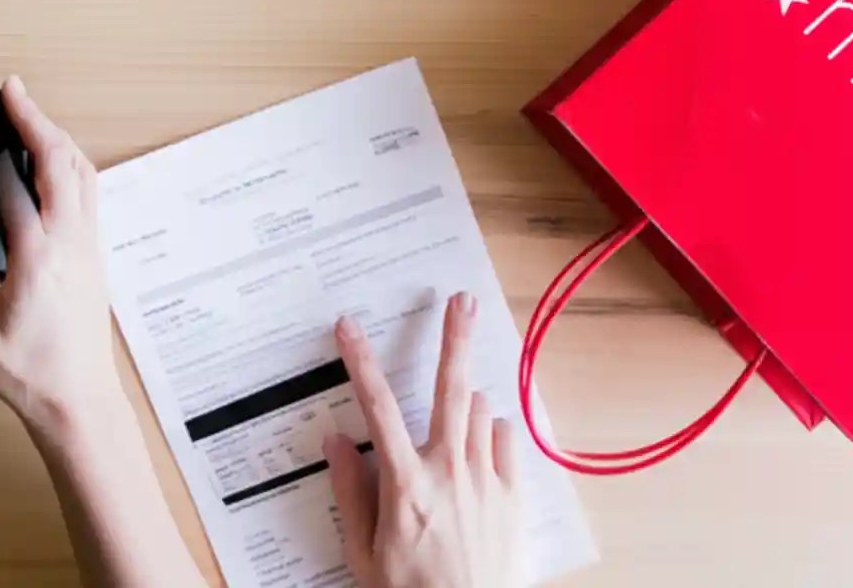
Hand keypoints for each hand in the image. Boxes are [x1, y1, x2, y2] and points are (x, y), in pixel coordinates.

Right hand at [0, 76, 119, 435]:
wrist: (80, 402)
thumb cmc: (29, 375)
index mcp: (40, 262)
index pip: (16, 192)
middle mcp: (74, 247)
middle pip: (64, 167)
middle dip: (39, 122)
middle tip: (12, 91)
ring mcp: (91, 249)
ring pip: (85, 177)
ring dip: (60, 140)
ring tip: (31, 114)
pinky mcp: (96, 256)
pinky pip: (89, 196)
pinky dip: (72, 166)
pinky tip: (54, 160)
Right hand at [324, 292, 525, 587]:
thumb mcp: (364, 553)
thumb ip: (352, 492)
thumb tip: (337, 442)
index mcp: (405, 484)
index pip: (376, 407)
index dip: (361, 361)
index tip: (349, 326)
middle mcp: (449, 472)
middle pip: (451, 387)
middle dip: (454, 337)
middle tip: (459, 300)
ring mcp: (487, 480)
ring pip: (480, 410)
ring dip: (464, 401)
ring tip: (453, 413)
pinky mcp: (514, 495)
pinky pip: (504, 441)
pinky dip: (489, 435)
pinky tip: (478, 450)